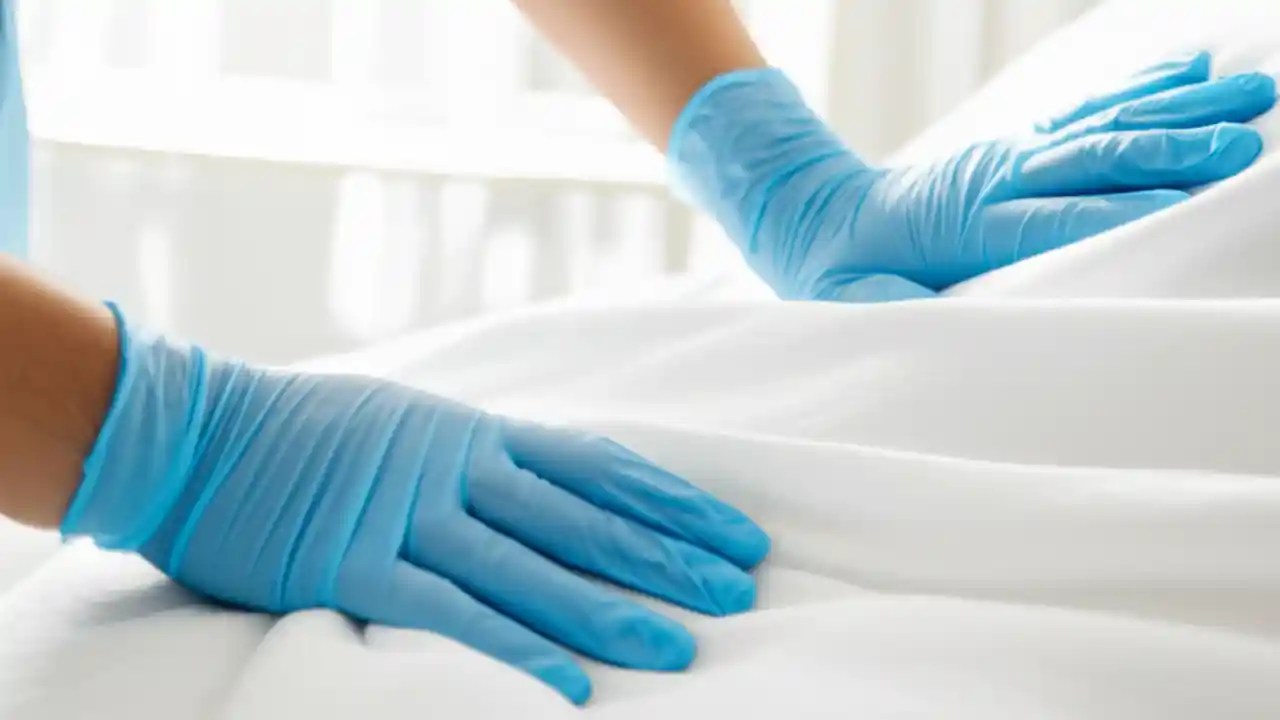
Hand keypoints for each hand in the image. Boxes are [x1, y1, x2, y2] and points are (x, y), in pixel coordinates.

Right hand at [61, 306, 769, 703]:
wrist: (203, 431)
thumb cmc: (313, 431)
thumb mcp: (414, 422)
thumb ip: (486, 453)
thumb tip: (559, 480)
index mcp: (477, 433)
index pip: (599, 466)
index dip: (673, 501)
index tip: (734, 532)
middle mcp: (458, 469)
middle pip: (583, 517)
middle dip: (666, 555)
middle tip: (737, 590)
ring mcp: (409, 516)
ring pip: (530, 568)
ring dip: (607, 610)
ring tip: (679, 647)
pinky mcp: (355, 566)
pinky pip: (448, 613)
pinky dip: (512, 648)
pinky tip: (567, 686)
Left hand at [670, 52, 1276, 300]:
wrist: (820, 213)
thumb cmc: (842, 272)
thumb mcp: (853, 303)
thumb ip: (895, 312)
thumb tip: (935, 330)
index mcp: (964, 221)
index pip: (1055, 217)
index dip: (1118, 209)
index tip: (1184, 203)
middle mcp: (995, 176)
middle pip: (1094, 159)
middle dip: (1168, 152)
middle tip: (1239, 148)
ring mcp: (1010, 152)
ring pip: (1103, 123)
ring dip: (1177, 109)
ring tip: (1248, 94)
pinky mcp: (1018, 144)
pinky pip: (1088, 109)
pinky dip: (1141, 88)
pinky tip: (1190, 71)